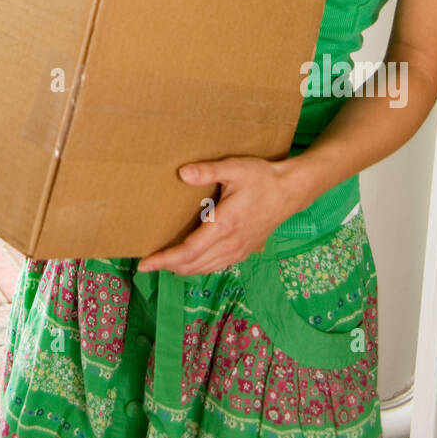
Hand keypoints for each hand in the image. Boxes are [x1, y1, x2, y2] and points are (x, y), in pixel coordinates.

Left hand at [136, 156, 298, 275]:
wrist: (292, 191)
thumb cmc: (263, 178)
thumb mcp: (235, 168)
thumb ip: (207, 171)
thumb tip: (182, 173)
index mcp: (225, 226)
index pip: (188, 251)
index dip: (164, 260)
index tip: (145, 264)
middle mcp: (231, 244)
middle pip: (193, 264)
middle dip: (168, 266)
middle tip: (147, 264)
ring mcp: (239, 250)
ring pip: (205, 268)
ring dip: (183, 268)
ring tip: (163, 264)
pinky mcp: (245, 251)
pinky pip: (217, 266)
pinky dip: (199, 267)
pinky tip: (190, 261)